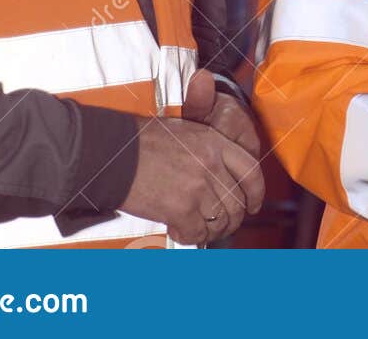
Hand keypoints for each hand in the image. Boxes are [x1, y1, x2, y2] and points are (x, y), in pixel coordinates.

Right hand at [119, 71, 265, 243]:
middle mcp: (211, 164)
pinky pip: (196, 233)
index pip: (251, 171)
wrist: (110, 152)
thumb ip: (206, 148)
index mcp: (214, 142)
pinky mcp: (179, 209)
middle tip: (223, 224)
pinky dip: (191, 237)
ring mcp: (197, 187)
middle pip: (237, 202)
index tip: (254, 204)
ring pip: (220, 221)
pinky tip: (179, 231)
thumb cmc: (140, 141)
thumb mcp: (183, 131)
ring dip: (212, 231)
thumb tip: (219, 171)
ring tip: (200, 229)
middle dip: (233, 219)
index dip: (257, 192)